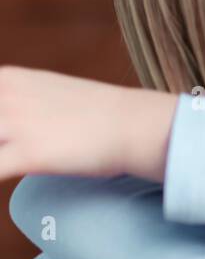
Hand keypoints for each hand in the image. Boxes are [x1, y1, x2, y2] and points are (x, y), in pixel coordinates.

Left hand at [0, 66, 176, 181]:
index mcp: (7, 80)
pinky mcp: (28, 153)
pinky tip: (2, 178)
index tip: (0, 139)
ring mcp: (14, 124)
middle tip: (4, 149)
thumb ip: (21, 100)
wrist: (137, 124)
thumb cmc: (102, 115)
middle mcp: (5, 97)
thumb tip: (13, 117)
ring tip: (7, 163)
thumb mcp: (52, 92)